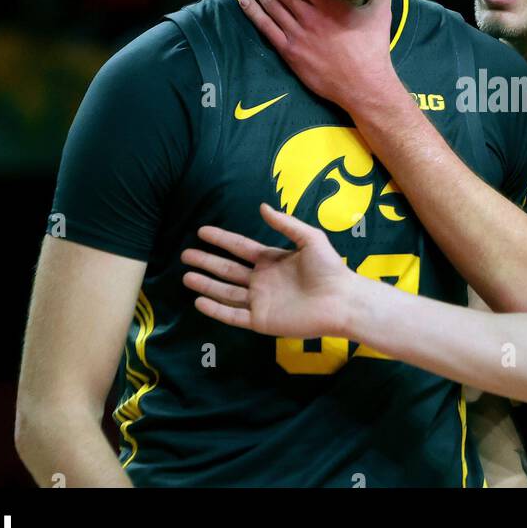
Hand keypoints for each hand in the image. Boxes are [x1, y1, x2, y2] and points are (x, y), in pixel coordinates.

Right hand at [181, 202, 353, 338]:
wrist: (341, 300)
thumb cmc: (329, 269)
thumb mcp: (310, 238)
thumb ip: (285, 224)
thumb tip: (262, 207)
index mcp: (273, 260)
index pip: (240, 248)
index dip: (221, 240)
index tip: (202, 231)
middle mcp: (262, 280)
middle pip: (228, 270)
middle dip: (207, 262)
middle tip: (185, 254)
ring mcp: (261, 301)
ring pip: (226, 292)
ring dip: (206, 285)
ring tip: (186, 277)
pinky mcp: (261, 320)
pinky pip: (233, 315)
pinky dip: (215, 309)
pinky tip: (198, 301)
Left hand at [238, 0, 398, 109]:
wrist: (364, 85)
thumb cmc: (374, 47)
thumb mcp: (381, 12)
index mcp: (329, 3)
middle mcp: (310, 16)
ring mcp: (298, 34)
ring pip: (271, 4)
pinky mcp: (291, 52)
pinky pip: (267, 28)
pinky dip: (253, 12)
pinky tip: (244, 0)